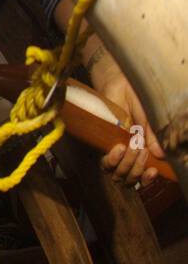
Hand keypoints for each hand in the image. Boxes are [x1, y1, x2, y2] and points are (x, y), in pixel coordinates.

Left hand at [90, 50, 163, 188]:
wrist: (118, 85)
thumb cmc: (136, 100)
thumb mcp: (148, 117)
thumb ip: (152, 135)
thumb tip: (161, 155)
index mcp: (143, 150)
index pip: (144, 175)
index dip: (147, 179)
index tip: (153, 171)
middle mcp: (128, 154)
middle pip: (130, 178)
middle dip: (137, 168)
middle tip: (141, 150)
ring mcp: (115, 150)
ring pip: (118, 173)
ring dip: (126, 165)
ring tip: (132, 148)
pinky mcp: (102, 144)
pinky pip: (105, 162)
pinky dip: (113, 159)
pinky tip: (119, 148)